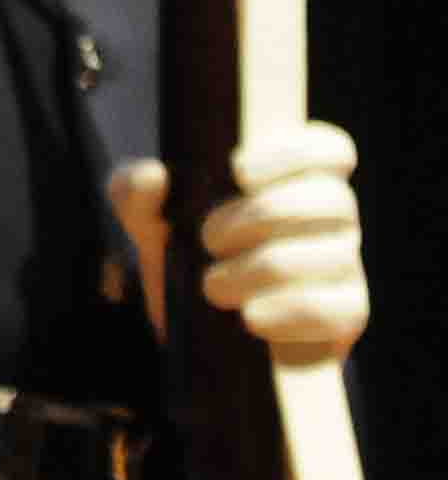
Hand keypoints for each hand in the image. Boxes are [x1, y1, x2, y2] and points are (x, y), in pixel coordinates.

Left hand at [105, 120, 366, 356]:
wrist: (194, 331)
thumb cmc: (181, 255)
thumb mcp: (147, 221)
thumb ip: (133, 191)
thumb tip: (151, 176)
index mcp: (295, 179)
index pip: (331, 149)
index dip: (296, 152)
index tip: (238, 170)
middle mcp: (332, 218)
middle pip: (333, 199)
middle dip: (265, 215)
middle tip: (208, 238)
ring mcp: (345, 266)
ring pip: (332, 255)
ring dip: (263, 269)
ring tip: (213, 286)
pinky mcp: (346, 315)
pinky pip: (337, 309)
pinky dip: (289, 312)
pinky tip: (251, 317)